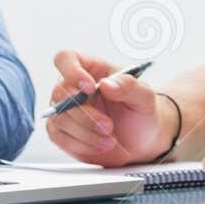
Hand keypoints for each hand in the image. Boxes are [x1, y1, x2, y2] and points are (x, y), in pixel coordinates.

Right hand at [44, 50, 173, 167]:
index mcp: (92, 69)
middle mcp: (74, 87)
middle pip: (61, 93)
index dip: (72, 71)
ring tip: (110, 139)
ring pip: (59, 118)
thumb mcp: (144, 97)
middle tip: (108, 126)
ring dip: (85, 132)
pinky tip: (99, 145)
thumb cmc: (141, 113)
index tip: (90, 88)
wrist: (142, 140)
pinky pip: (59, 137)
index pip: (66, 58)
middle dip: (86, 114)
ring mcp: (66, 110)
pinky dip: (81, 144)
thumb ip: (128, 86)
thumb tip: (106, 84)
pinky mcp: (63, 132)